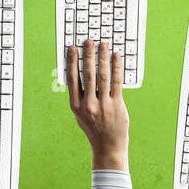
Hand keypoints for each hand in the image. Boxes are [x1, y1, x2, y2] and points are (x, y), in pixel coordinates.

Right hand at [66, 40, 129, 170]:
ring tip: (103, 45)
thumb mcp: (80, 115)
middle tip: (88, 41)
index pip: (72, 79)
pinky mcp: (117, 104)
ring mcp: (103, 104)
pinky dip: (117, 67)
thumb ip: (79, 97)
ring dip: (103, 58)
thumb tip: (78, 76)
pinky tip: (117, 57)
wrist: (108, 146)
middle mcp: (88, 104)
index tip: (71, 49)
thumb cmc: (93, 129)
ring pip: (102, 76)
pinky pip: (117, 82)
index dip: (71, 62)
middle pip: (87, 74)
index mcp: (76, 106)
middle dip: (88, 56)